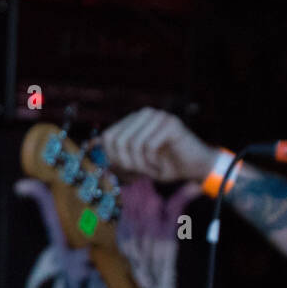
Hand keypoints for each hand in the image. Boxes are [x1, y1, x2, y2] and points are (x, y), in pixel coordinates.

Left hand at [97, 107, 215, 182]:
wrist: (196, 167)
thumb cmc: (165, 164)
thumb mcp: (135, 160)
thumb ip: (116, 152)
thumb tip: (90, 145)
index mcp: (133, 119)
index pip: (108, 136)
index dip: (113, 157)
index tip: (126, 170)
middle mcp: (144, 114)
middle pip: (118, 140)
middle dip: (126, 163)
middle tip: (139, 173)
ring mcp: (158, 117)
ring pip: (132, 144)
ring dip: (140, 165)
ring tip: (151, 171)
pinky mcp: (171, 124)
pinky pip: (148, 146)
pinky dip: (151, 163)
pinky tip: (160, 168)